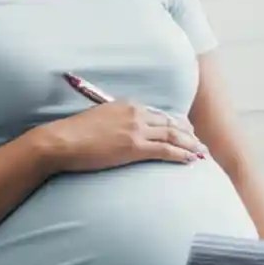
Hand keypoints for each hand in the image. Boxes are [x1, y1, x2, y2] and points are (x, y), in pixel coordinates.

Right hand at [30, 100, 207, 173]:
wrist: (62, 141)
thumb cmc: (74, 134)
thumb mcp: (99, 119)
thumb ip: (116, 122)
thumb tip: (123, 133)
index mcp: (127, 105)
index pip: (159, 114)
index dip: (175, 124)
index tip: (185, 131)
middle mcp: (136, 113)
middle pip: (170, 122)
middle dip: (188, 134)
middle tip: (200, 143)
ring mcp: (136, 129)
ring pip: (172, 135)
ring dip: (190, 145)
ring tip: (201, 153)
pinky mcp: (134, 146)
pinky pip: (165, 150)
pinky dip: (181, 154)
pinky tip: (190, 160)